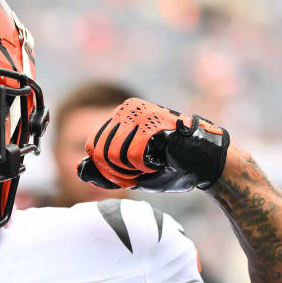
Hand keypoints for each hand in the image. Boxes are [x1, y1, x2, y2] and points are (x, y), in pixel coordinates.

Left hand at [76, 98, 229, 192]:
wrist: (204, 163)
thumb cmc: (168, 166)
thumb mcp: (129, 173)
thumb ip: (103, 171)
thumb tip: (78, 168)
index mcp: (119, 116)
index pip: (92, 147)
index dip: (107, 170)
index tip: (129, 174)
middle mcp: (127, 109)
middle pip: (99, 151)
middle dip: (118, 172)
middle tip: (141, 172)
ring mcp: (140, 112)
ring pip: (113, 153)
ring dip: (132, 170)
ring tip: (152, 165)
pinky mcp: (153, 121)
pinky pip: (133, 155)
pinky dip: (145, 167)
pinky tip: (161, 160)